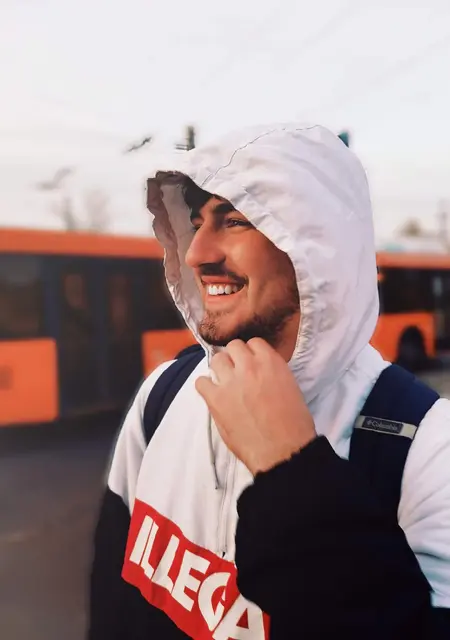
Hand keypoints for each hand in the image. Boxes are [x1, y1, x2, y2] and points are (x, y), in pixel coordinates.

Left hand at [195, 339, 315, 474]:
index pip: (254, 342)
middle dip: (235, 358)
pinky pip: (201, 382)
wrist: (282, 450)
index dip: (252, 353)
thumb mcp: (291, 387)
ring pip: (217, 359)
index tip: (252, 363)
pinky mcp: (216, 400)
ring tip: (225, 383)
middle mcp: (249, 366)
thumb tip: (262, 373)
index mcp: (271, 362)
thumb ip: (274, 373)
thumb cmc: (293, 424)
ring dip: (221, 369)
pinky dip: (206, 386)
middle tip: (238, 372)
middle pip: (233, 346)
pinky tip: (213, 394)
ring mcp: (230, 382)